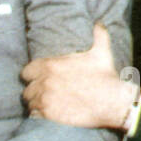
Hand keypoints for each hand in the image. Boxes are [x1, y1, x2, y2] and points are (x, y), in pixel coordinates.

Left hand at [21, 22, 136, 128]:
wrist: (113, 102)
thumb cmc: (106, 78)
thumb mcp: (102, 53)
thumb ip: (98, 36)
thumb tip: (99, 23)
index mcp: (50, 65)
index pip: (27, 72)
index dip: (33, 77)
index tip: (40, 81)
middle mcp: (44, 82)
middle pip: (27, 90)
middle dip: (35, 92)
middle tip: (45, 96)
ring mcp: (45, 99)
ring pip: (30, 104)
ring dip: (37, 105)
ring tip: (47, 107)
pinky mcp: (49, 115)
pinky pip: (35, 117)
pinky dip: (40, 117)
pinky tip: (49, 117)